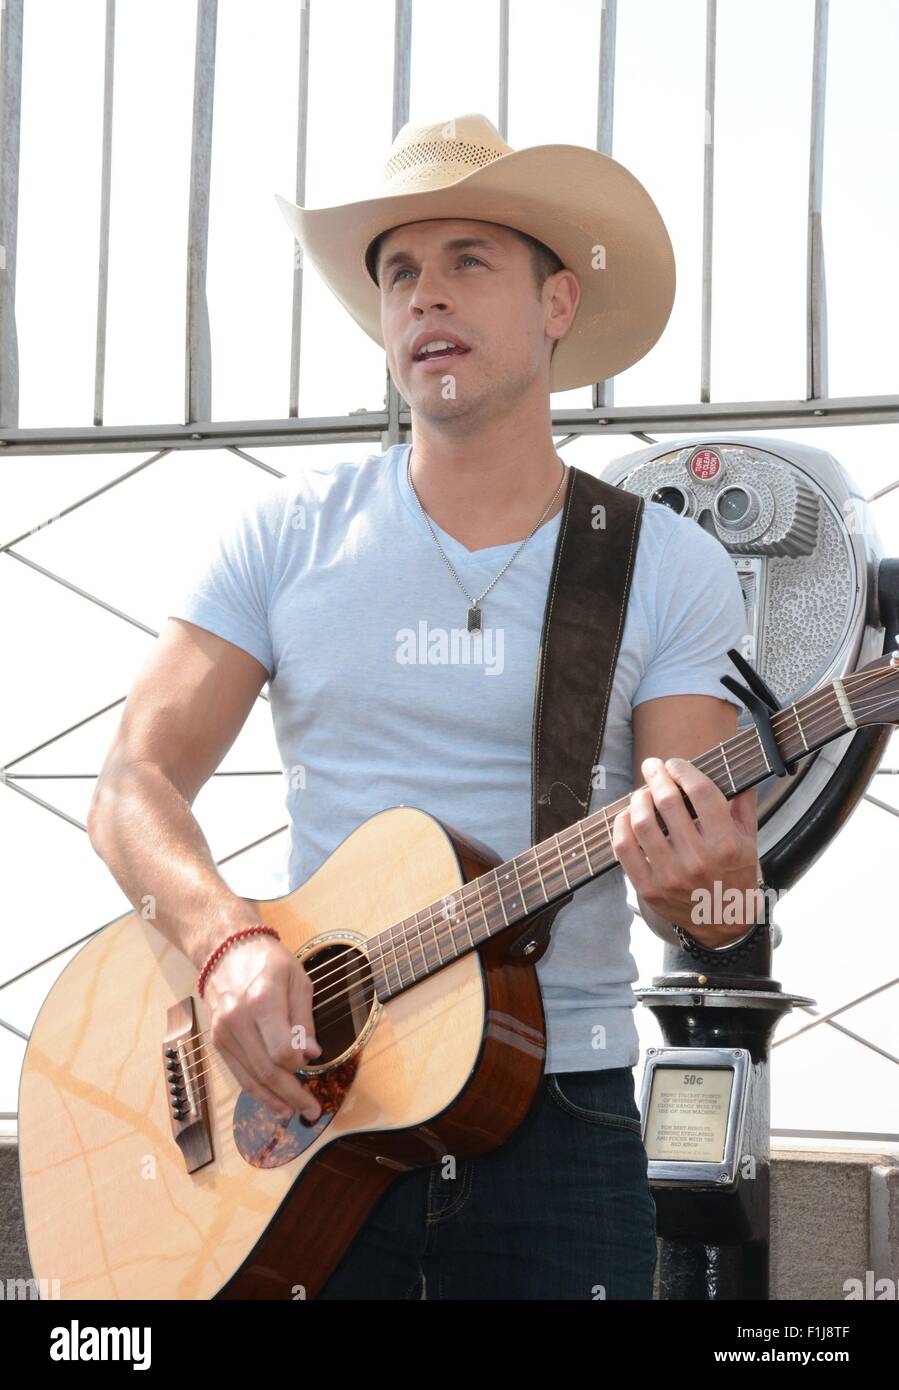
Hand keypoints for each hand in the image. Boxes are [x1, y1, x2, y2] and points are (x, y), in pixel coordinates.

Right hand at [204, 934, 322, 1123]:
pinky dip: (256, 1090)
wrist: (226, 950)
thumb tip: (312, 1054)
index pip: (281, 1050)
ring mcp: (224, 1033)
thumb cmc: (269, 962)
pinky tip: (273, 1101)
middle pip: (266, 1070)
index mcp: (263, 1001)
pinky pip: (238, 1073)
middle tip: (312, 1110)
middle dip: (291, 1095)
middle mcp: (238, 1020)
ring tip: (294, 1112)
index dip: (299, 1064)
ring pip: (250, 1078)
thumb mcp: (298, 980)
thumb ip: (304, 1018)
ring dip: (274, 1100)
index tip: (312, 1062)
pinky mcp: (217, 1041)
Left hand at [613, 756, 759, 948]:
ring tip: (642, 792)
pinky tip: (626, 815)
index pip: (700, 792)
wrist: (723, 923)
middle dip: (657, 776)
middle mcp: (698, 860)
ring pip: (642, 822)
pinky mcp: (649, 888)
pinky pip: (624, 849)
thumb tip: (741, 771)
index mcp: (726, 844)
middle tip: (652, 766)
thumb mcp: (750, 842)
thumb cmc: (736, 876)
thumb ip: (744, 805)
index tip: (675, 764)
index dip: (683, 770)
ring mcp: (671, 876)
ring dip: (638, 798)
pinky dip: (621, 826)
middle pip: (668, 802)